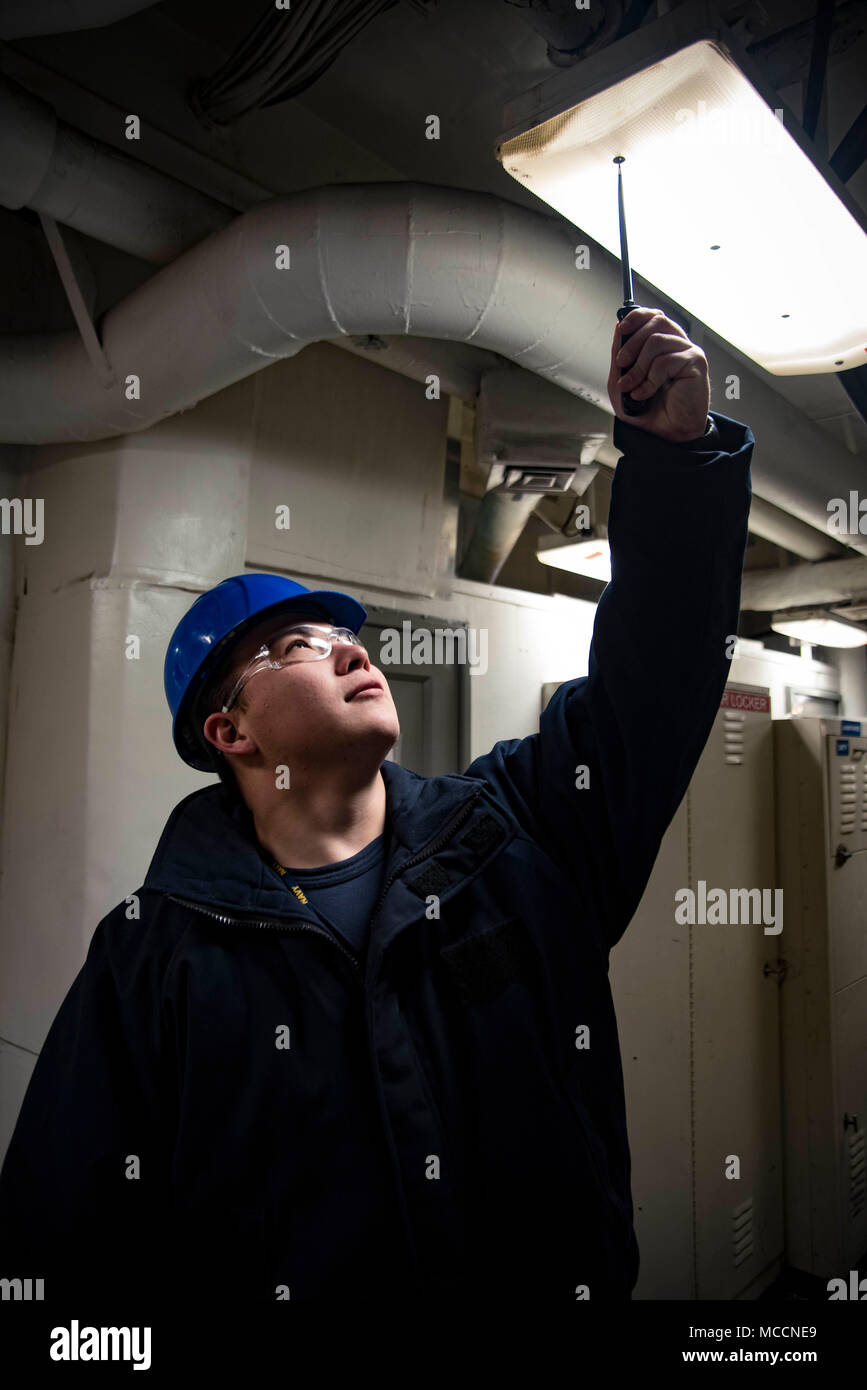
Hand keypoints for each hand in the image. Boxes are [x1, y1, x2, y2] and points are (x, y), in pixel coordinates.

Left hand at [607, 308, 710, 442]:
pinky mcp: (696, 364)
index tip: (622, 329)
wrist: (668, 433)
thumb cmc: (650, 410)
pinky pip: (665, 362)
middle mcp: (678, 344)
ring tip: (631, 386)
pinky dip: (649, 380)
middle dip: (632, 342)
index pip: (654, 316)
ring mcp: (688, 352)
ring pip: (657, 341)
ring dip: (638, 366)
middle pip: (656, 321)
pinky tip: (644, 394)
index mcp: (664, 344)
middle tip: (622, 363)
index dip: (637, 316)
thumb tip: (618, 330)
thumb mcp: (623, 383)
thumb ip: (620, 358)